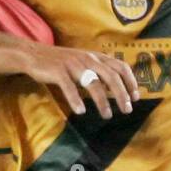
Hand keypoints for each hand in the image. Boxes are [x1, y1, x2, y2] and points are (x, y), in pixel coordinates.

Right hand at [17, 44, 140, 118]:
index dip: (130, 81)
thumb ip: (98, 72)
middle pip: (111, 76)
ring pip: (93, 83)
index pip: (120, 66)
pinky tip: (81, 111)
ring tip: (107, 115)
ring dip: (102, 101)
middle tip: (127, 110)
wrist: (34, 54)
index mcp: (95, 57)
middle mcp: (87, 59)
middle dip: (121, 94)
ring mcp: (73, 65)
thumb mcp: (83, 63)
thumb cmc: (60, 62)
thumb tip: (114, 88)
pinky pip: (69, 87)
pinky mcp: (58, 71)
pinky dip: (76, 100)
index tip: (135, 97)